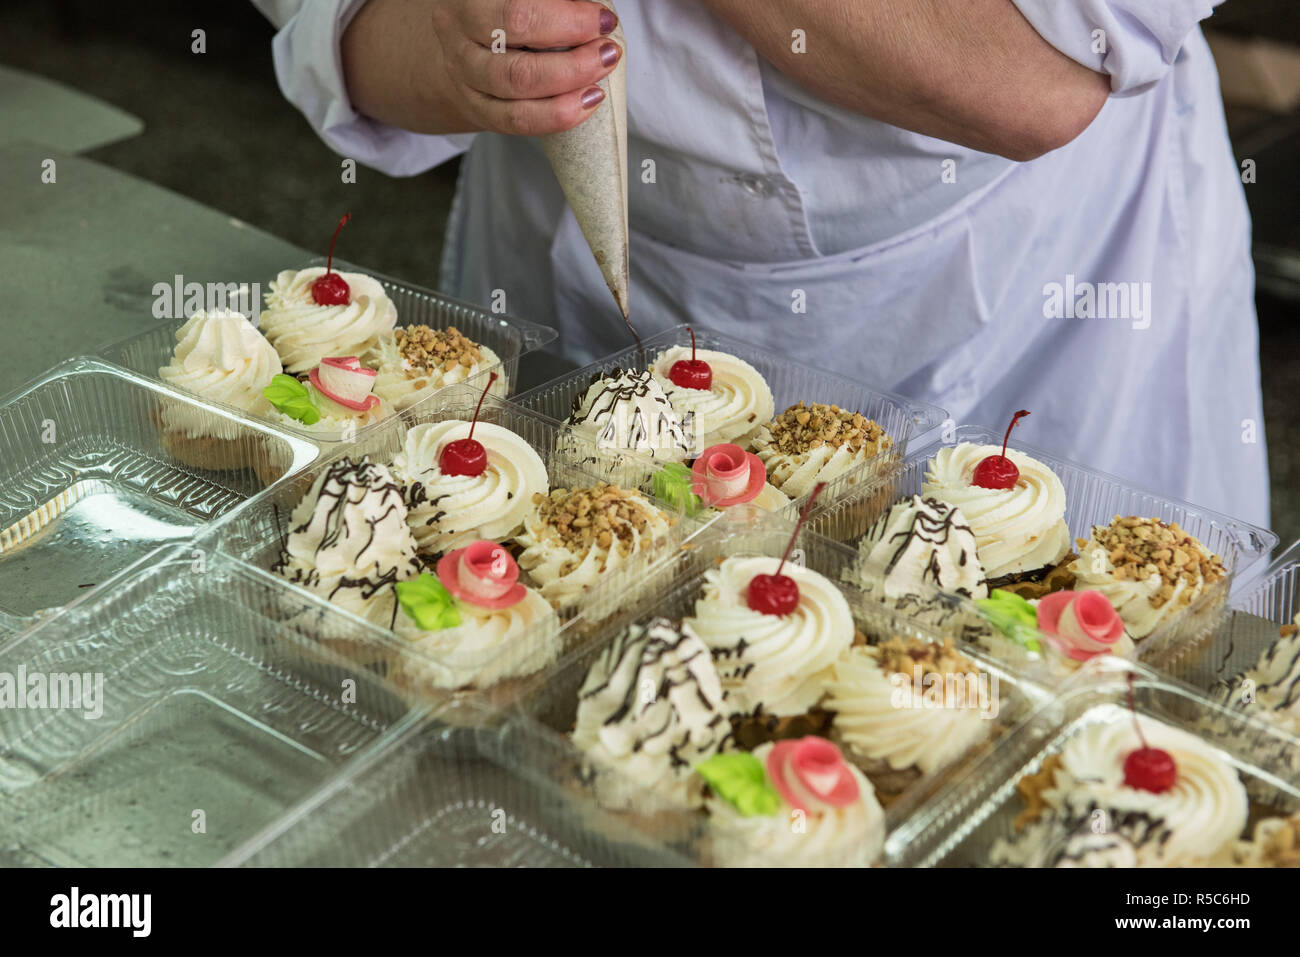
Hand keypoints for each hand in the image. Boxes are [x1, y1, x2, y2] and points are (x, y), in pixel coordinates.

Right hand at [343, 0, 621, 136]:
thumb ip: (551, 5)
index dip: (568, 19)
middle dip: (574, 59)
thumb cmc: (498, 12)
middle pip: (517, 57)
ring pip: (517, 90)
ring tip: (601, 76)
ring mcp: (464, 78)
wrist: (460, 41)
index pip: (518, 12)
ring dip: (569, 86)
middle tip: (608, 51)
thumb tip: (592, 9)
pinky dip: (556, 116)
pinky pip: (515, 121)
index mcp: (466, 1)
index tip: (604, 19)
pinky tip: (586, 104)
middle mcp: (458, 39)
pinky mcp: (476, 109)